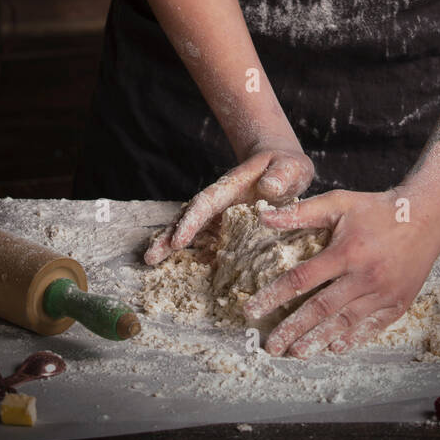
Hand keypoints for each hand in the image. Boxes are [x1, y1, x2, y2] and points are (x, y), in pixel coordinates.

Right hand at [143, 143, 313, 265]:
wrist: (283, 171)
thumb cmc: (285, 167)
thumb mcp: (289, 167)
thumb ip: (280, 176)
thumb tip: (268, 187)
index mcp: (231, 187)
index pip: (207, 203)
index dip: (192, 221)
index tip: (179, 240)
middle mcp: (220, 202)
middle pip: (190, 217)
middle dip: (170, 236)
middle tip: (150, 256)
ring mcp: (221, 216)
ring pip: (193, 231)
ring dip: (172, 246)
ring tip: (151, 261)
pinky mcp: (226, 229)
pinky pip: (207, 242)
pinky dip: (193, 255)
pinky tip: (180, 271)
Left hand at [242, 187, 439, 356]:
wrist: (426, 217)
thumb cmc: (376, 208)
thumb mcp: (339, 203)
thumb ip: (301, 213)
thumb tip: (264, 217)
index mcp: (347, 252)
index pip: (302, 278)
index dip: (274, 295)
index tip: (252, 310)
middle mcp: (365, 276)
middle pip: (321, 309)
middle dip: (292, 329)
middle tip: (271, 346)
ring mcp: (384, 293)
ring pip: (345, 323)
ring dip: (318, 340)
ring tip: (296, 353)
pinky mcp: (399, 303)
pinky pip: (371, 327)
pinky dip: (352, 339)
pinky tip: (334, 348)